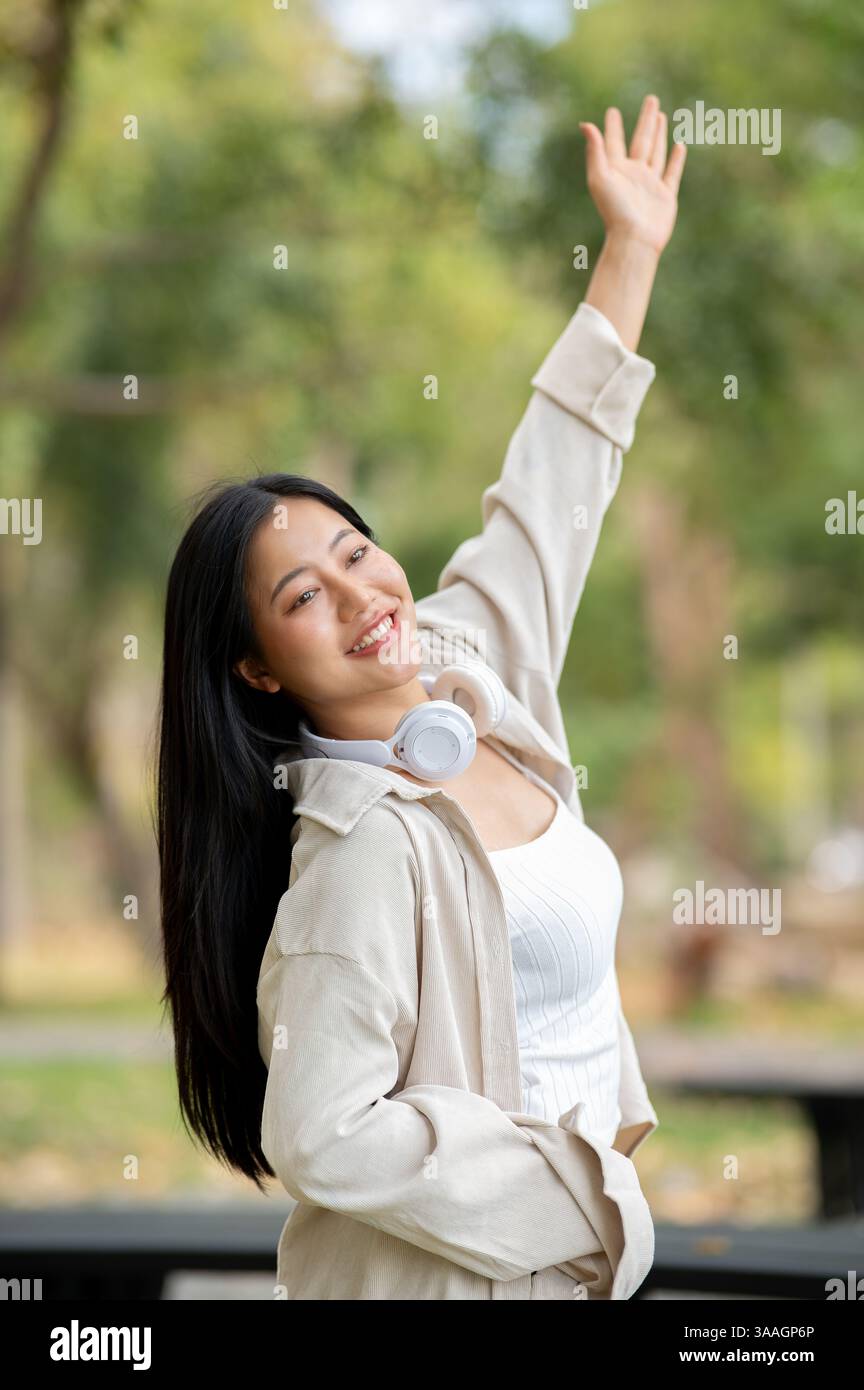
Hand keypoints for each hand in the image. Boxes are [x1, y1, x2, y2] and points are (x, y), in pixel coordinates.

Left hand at [579, 94, 686, 255]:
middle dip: (645, 120)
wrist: (634, 239)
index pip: (614, 143)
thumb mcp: (600, 178)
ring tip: (662, 116)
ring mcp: (650, 184)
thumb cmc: (614, 211)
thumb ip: (595, 151)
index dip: (612, 127)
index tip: (612, 111)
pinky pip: (672, 173)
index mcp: (616, 171)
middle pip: (641, 140)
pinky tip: (680, 146)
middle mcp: (633, 175)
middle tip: (651, 99)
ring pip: (656, 152)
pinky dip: (676, 159)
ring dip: (660, 134)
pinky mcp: (665, 196)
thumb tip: (585, 124)